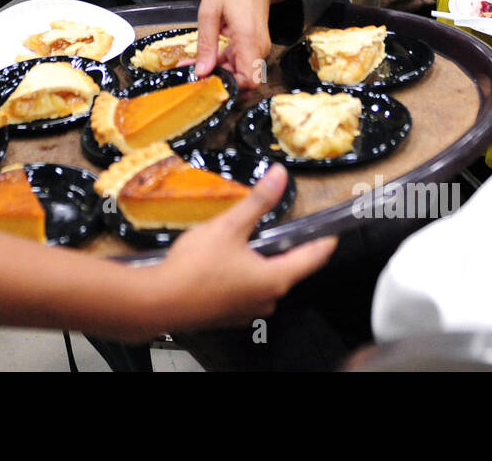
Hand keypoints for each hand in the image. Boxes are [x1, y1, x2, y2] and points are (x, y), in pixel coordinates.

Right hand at [151, 165, 336, 331]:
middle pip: (289, 270)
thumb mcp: (229, 226)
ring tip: (250, 242)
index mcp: (275, 278)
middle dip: (287, 249)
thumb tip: (280, 175)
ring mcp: (247, 310)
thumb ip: (258, 201)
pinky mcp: (228, 315)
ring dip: (262, 263)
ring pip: (265, 282)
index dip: (325, 241)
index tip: (332, 232)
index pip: (313, 258)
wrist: (158, 302)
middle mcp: (266, 299)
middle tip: (284, 228)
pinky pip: (246, 292)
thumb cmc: (195, 267)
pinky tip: (226, 263)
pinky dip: (243, 276)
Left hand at [195, 0, 279, 88]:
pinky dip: (222, 63)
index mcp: (248, 40)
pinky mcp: (253, 45)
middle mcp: (257, 48)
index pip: (249, 81)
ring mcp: (257, 47)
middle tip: (190, 77)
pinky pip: (239, 61)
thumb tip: (202, 72)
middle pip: (242, 80)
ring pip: (239, 72)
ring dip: (217, 72)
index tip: (206, 85)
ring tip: (190, 66)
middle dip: (217, 81)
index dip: (230, 88)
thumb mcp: (209, 12)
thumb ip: (206, 45)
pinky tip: (202, 59)